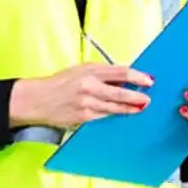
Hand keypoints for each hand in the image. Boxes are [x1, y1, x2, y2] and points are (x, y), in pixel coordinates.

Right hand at [10, 63, 153, 128]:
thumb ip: (101, 73)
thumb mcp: (80, 70)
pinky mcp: (84, 117)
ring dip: (130, 108)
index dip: (137, 77)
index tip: (149, 80)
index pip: (120, 72)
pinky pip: (104, 116)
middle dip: (137, 96)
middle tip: (148, 98)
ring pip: (115, 107)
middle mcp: (89, 86)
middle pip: (121, 93)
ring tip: (140, 107)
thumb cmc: (60, 83)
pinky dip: (115, 114)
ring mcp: (87, 103)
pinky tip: (123, 113)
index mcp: (90, 71)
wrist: (38, 99)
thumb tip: (124, 78)